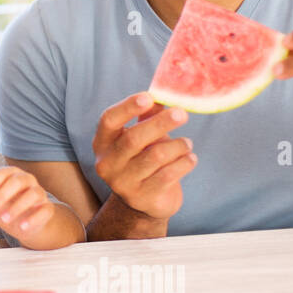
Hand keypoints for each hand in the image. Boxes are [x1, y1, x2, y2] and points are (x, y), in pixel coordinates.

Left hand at [0, 166, 59, 242]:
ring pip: (33, 194)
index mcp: (11, 175)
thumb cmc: (5, 209)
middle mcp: (27, 180)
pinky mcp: (48, 208)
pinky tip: (22, 227)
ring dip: (17, 207)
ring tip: (4, 220)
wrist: (23, 225)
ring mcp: (39, 193)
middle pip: (17, 181)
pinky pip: (45, 210)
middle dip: (2, 195)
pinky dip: (33, 219)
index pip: (0, 174)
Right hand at [92, 92, 195, 220]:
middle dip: (160, 123)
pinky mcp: (142, 197)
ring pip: (155, 156)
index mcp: (102, 143)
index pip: (109, 120)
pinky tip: (190, 158)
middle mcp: (107, 163)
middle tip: (182, 114)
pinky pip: (168, 175)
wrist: (145, 201)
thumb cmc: (143, 159)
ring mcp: (122, 183)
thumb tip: (163, 91)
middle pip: (133, 138)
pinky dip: (184, 163)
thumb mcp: (142, 136)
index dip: (128, 107)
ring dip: (177, 146)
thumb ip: (149, 115)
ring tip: (187, 143)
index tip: (149, 97)